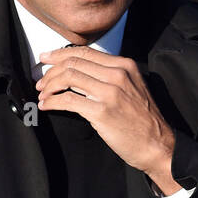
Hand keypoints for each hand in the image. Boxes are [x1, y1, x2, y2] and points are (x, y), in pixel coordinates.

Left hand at [36, 46, 183, 191]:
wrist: (157, 144)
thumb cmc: (143, 121)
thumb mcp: (133, 88)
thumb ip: (111, 76)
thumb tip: (81, 73)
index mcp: (124, 65)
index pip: (85, 52)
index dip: (60, 54)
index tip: (46, 58)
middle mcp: (117, 74)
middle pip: (73, 62)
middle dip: (51, 71)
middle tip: (40, 81)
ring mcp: (110, 92)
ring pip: (68, 77)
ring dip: (49, 85)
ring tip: (42, 94)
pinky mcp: (102, 112)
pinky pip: (69, 100)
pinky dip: (52, 102)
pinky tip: (46, 106)